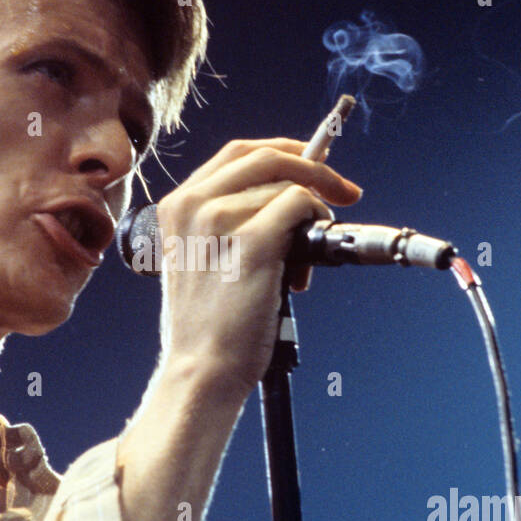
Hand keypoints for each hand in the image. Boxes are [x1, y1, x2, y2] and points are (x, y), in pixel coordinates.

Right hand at [152, 137, 361, 397]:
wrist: (201, 368)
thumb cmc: (207, 325)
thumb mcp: (198, 258)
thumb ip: (227, 221)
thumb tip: (288, 195)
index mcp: (176, 206)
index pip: (238, 153)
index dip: (283, 151)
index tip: (311, 163)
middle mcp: (193, 204)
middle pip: (266, 155)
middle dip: (315, 166)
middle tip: (344, 190)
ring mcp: (220, 220)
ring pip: (288, 183)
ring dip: (315, 211)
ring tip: (307, 259)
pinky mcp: (252, 241)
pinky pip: (300, 205)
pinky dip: (317, 222)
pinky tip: (308, 258)